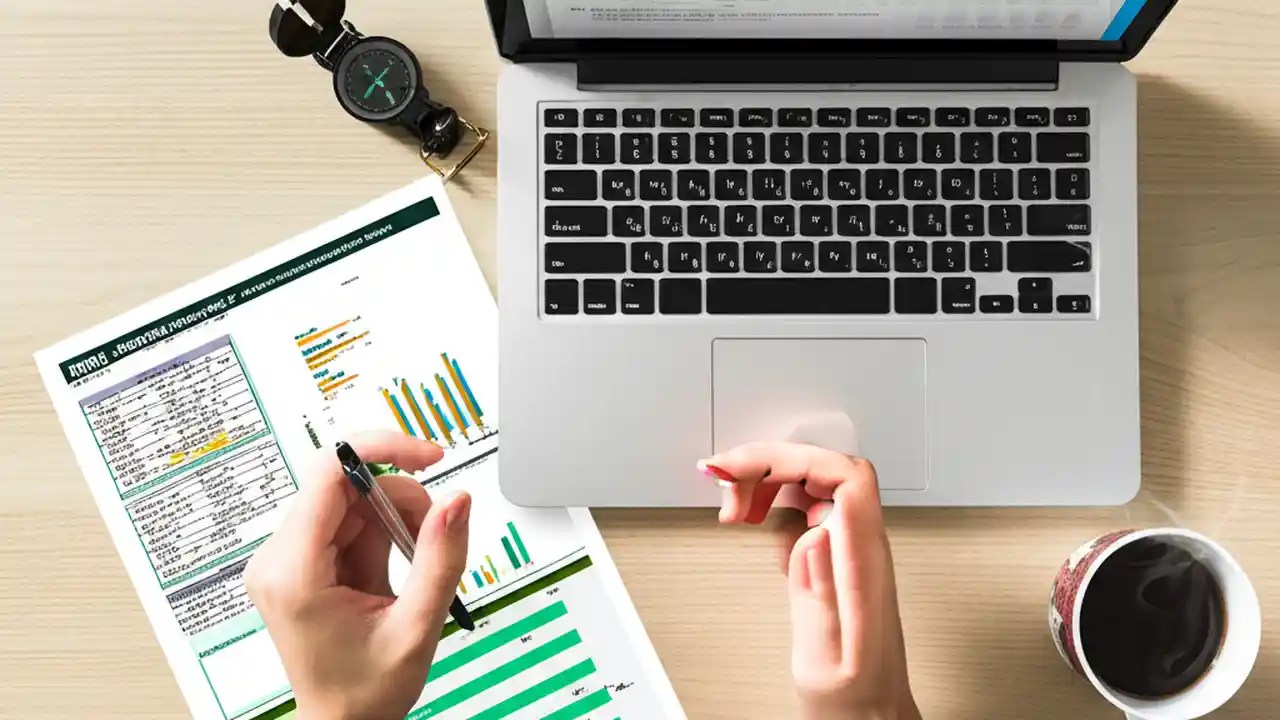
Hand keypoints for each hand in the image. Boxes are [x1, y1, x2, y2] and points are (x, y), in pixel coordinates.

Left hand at [246, 431, 469, 719]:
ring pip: (352, 498)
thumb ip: (441, 559)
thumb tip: (457, 500)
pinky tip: (399, 562)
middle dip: (400, 499)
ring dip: (396, 516)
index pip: (329, 472)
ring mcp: (288, 558)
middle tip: (434, 534)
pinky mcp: (303, 560)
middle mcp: (279, 559)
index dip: (382, 450)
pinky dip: (385, 530)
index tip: (428, 456)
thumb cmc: (365, 692)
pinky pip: (349, 519)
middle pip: (346, 484)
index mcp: (294, 573)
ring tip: (418, 559)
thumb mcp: (417, 627)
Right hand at [701, 442, 920, 719]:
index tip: (738, 469)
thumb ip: (819, 596)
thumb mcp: (825, 661)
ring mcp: (854, 550)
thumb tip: (813, 533)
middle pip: (824, 467)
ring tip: (732, 507)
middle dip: (767, 463)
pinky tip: (753, 518)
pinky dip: (773, 500)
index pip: (843, 477)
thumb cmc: (852, 702)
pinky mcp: (839, 556)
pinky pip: (809, 505)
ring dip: (767, 479)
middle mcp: (864, 550)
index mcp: (864, 568)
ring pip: (815, 481)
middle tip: (723, 486)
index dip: (789, 458)